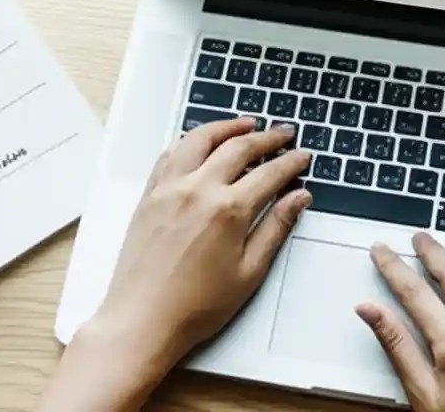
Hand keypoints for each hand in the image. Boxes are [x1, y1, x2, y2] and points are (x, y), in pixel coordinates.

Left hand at [38, 119, 311, 411]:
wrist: (143, 319)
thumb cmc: (195, 306)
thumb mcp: (249, 272)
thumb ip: (276, 228)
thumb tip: (299, 198)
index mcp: (228, 209)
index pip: (269, 173)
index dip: (290, 162)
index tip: (302, 156)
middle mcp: (198, 189)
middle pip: (238, 147)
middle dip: (266, 138)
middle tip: (283, 134)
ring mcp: (169, 188)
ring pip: (200, 139)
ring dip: (227, 127)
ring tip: (245, 124)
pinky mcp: (149, 195)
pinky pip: (171, 154)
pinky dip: (191, 141)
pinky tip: (201, 143)